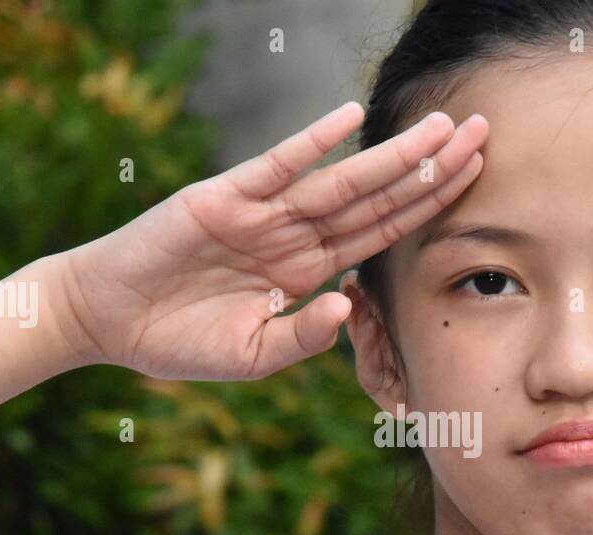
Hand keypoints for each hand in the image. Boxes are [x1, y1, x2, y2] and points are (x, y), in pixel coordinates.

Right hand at [54, 101, 487, 380]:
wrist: (107, 321)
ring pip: (340, 181)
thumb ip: (302, 338)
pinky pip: (274, 168)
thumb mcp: (251, 356)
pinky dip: (309, 144)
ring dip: (391, 155)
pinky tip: (347, 119)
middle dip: (431, 168)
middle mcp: (294, 234)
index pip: (381, 231)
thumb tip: (348, 307)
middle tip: (485, 133)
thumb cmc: (178, 340)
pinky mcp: (222, 199)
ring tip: (442, 128)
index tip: (476, 179)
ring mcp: (262, 213)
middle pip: (377, 197)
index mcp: (307, 269)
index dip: (429, 205)